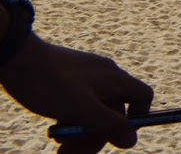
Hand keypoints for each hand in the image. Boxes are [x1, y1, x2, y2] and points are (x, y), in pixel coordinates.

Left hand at [0, 33, 152, 152]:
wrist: (16, 58)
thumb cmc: (50, 84)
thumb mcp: (82, 110)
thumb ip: (109, 125)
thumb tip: (132, 140)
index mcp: (115, 79)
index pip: (142, 96)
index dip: (136, 119)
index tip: (114, 137)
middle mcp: (106, 75)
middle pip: (113, 111)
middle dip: (96, 136)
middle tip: (72, 153)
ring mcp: (87, 75)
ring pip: (94, 109)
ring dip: (81, 131)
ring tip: (58, 144)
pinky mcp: (70, 76)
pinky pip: (79, 102)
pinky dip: (71, 118)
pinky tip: (53, 127)